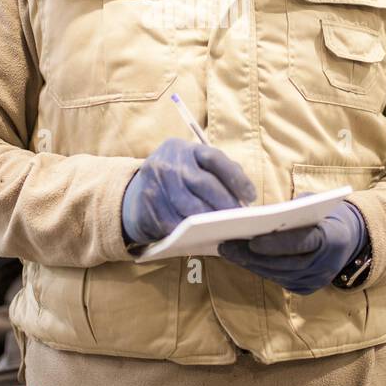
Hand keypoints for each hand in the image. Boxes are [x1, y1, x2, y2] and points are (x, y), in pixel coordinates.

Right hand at [122, 138, 256, 246]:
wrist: (134, 193)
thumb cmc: (177, 180)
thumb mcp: (193, 166)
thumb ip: (218, 174)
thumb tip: (245, 195)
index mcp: (185, 149)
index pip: (214, 158)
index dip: (236, 178)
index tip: (251, 196)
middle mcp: (169, 162)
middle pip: (203, 183)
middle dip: (225, 202)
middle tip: (240, 218)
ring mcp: (156, 183)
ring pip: (189, 206)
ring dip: (210, 220)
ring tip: (226, 229)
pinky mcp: (148, 205)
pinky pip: (173, 222)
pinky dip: (190, 231)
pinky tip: (202, 235)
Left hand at [218, 201, 366, 294]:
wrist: (349, 238)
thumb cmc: (324, 214)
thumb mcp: (313, 204)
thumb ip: (292, 210)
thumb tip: (259, 217)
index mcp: (333, 238)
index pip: (302, 243)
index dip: (276, 244)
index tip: (252, 241)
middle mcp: (326, 264)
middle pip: (285, 264)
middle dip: (253, 256)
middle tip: (227, 246)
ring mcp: (317, 280)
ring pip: (279, 275)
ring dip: (251, 265)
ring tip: (228, 252)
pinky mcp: (307, 288)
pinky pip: (279, 281)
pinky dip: (260, 270)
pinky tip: (242, 260)